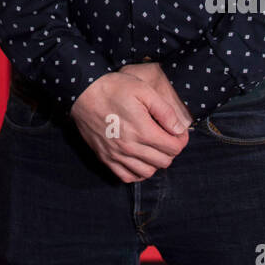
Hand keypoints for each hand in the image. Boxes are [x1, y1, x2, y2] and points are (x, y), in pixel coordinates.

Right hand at [70, 63, 191, 182]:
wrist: (83, 93)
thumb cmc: (113, 88)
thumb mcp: (143, 90)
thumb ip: (164, 110)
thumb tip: (179, 129)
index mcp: (143, 131)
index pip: (174, 148)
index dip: (181, 140)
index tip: (178, 132)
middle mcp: (131, 148)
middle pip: (164, 162)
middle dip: (170, 150)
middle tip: (166, 137)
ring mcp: (117, 155)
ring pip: (148, 172)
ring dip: (155, 162)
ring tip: (153, 147)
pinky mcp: (105, 158)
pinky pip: (127, 177)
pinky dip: (137, 172)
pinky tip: (138, 159)